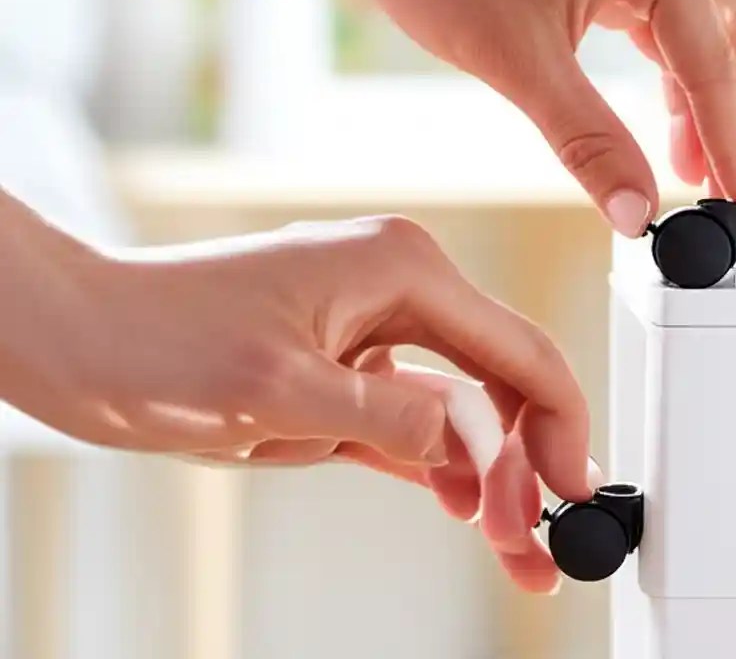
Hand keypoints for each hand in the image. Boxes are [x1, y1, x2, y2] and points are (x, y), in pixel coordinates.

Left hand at [0, 206, 591, 592]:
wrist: (74, 340)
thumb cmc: (154, 340)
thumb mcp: (275, 390)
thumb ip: (385, 419)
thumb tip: (460, 445)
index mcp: (402, 270)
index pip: (518, 351)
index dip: (559, 427)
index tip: (575, 493)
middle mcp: (401, 291)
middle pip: (500, 387)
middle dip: (523, 468)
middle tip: (534, 546)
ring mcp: (374, 332)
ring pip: (463, 415)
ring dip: (487, 481)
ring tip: (514, 551)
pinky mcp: (346, 372)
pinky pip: (416, 425)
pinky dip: (442, 470)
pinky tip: (464, 511)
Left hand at [331, 0, 735, 235]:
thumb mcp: (516, 55)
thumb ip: (587, 138)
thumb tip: (634, 213)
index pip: (719, 69)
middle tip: (735, 203)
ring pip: (718, 33)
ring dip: (717, 108)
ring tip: (697, 178)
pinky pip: (680, 22)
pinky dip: (684, 80)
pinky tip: (671, 131)